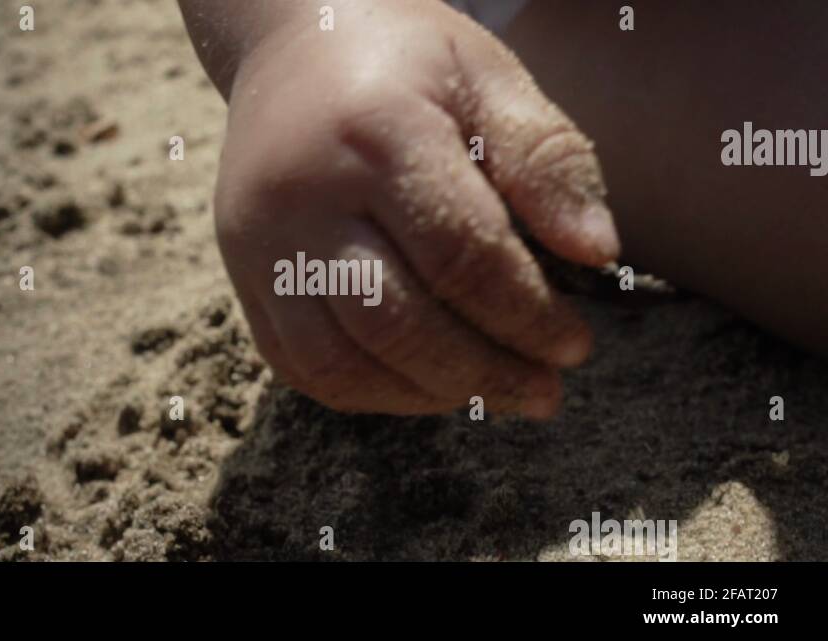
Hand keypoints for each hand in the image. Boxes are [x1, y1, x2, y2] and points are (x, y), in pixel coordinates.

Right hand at [214, 0, 619, 415]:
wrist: (292, 45)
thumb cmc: (405, 59)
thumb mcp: (486, 76)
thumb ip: (545, 158)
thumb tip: (597, 254)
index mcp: (375, 134)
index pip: (462, 255)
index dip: (528, 316)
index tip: (575, 346)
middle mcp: (301, 198)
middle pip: (395, 324)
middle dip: (482, 373)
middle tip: (543, 391)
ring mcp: (259, 245)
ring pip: (337, 361)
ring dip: (424, 395)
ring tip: (487, 393)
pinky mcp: (243, 275)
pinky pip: (297, 365)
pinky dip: (366, 392)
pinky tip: (421, 384)